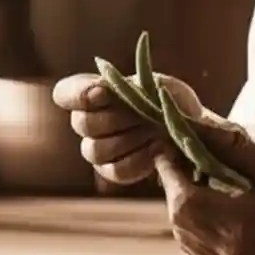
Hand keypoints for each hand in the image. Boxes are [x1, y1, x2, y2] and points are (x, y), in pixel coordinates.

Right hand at [52, 70, 204, 184]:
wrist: (189, 125)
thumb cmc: (167, 97)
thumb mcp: (155, 82)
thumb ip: (129, 86)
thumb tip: (102, 90)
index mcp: (91, 93)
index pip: (64, 93)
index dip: (77, 94)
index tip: (101, 91)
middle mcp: (86, 121)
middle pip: (82, 124)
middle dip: (116, 118)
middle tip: (144, 114)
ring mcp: (96, 148)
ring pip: (95, 150)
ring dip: (128, 140)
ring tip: (155, 132)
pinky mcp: (111, 170)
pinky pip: (115, 171)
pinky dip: (138, 161)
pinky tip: (157, 150)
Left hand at [152, 121, 254, 254]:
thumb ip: (232, 147)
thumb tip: (196, 125)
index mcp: (240, 225)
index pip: (184, 200)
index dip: (169, 174)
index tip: (165, 149)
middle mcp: (231, 254)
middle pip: (179, 220)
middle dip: (174, 188)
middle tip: (179, 161)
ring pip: (185, 238)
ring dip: (182, 209)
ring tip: (195, 181)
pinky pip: (199, 251)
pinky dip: (194, 228)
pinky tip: (209, 207)